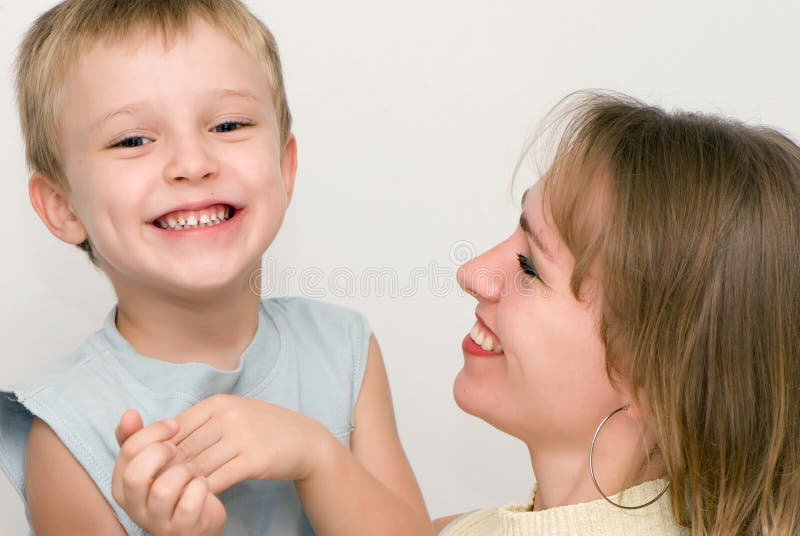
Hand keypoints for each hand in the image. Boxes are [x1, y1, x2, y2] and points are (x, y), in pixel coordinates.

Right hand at [112, 412, 226, 535]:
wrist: (200, 518)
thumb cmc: (176, 484)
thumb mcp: (156, 460)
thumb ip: (139, 438)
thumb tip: (129, 413)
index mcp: (122, 487)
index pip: (127, 451)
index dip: (154, 432)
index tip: (174, 425)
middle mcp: (134, 507)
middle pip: (136, 474)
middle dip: (161, 453)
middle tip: (178, 449)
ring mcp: (157, 522)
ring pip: (163, 489)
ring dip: (183, 473)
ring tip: (192, 471)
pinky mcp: (183, 529)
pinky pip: (190, 503)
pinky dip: (200, 488)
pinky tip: (202, 484)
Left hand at [171, 394, 335, 493]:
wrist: (304, 440)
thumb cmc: (264, 428)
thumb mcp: (234, 414)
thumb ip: (203, 423)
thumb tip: (165, 440)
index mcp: (218, 403)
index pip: (176, 426)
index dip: (162, 449)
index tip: (158, 467)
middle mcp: (228, 416)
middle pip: (185, 447)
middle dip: (169, 469)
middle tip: (160, 486)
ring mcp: (242, 437)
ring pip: (198, 465)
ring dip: (185, 483)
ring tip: (177, 495)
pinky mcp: (254, 460)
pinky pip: (219, 479)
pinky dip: (205, 491)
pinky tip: (201, 498)